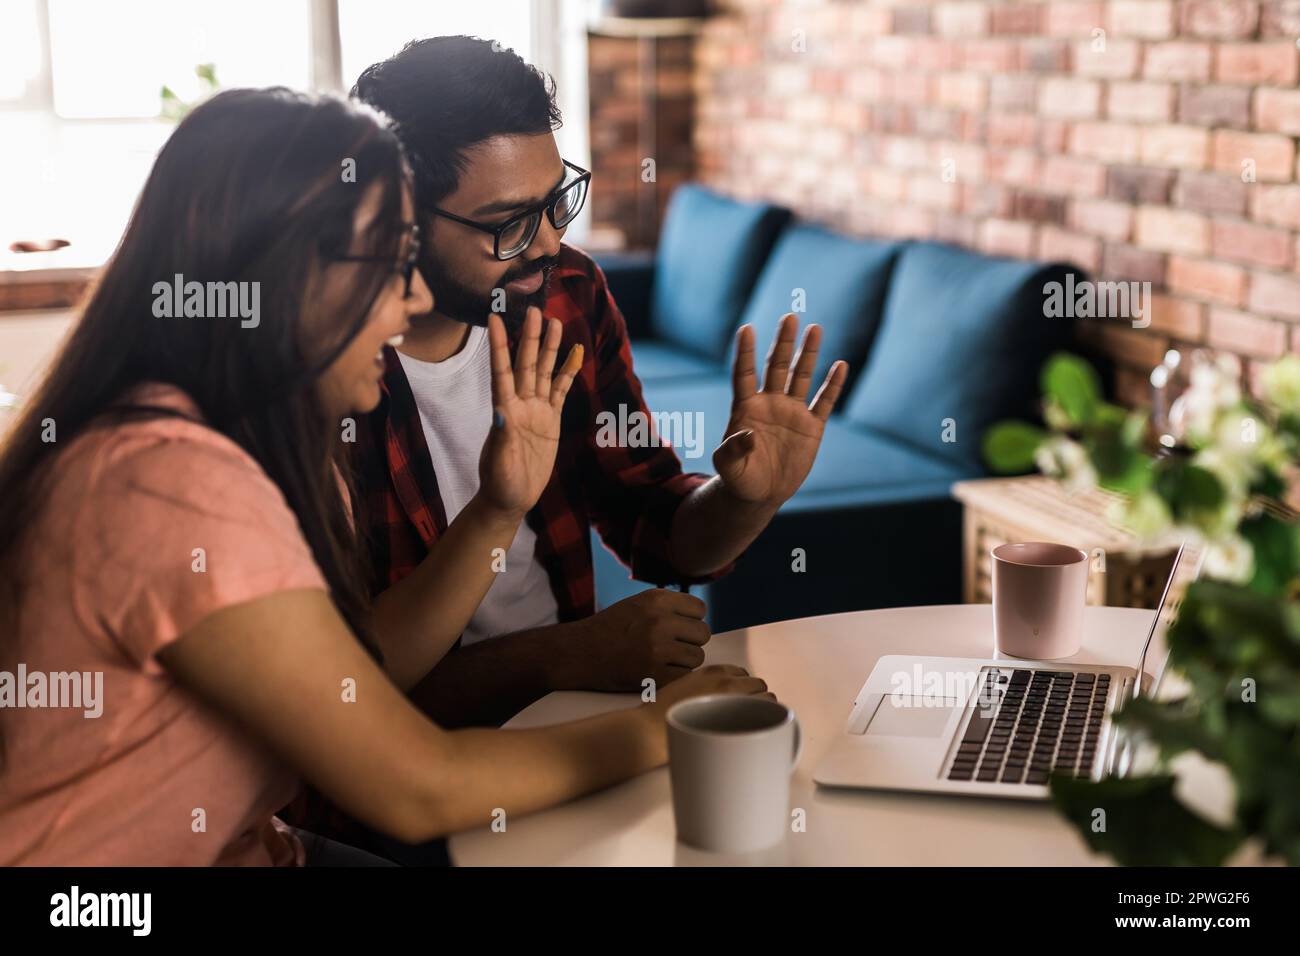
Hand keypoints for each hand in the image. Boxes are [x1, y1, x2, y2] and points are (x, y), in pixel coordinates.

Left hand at [477, 307, 581, 516]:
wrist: (511, 498)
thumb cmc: (500, 482)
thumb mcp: (499, 461)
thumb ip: (502, 436)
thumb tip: (500, 411)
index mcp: (504, 410)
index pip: (501, 371)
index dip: (499, 346)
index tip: (493, 319)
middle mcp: (519, 404)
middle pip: (526, 365)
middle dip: (530, 338)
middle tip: (534, 311)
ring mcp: (536, 410)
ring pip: (544, 372)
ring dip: (549, 348)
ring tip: (555, 322)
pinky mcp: (550, 419)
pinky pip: (560, 390)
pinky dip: (567, 372)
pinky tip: (574, 353)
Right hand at [557, 589, 713, 691]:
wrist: (578, 653)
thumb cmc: (609, 629)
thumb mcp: (637, 604)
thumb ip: (668, 607)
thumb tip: (701, 619)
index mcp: (656, 600)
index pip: (700, 609)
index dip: (691, 620)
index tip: (679, 628)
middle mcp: (659, 621)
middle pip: (702, 633)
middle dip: (690, 641)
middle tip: (671, 647)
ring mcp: (657, 648)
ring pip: (696, 656)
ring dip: (684, 661)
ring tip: (662, 660)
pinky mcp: (653, 674)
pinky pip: (684, 676)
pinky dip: (675, 677)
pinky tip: (658, 672)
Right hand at [645, 663, 772, 720]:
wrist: (650, 730)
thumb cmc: (660, 714)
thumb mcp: (682, 687)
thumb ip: (702, 689)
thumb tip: (714, 701)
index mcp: (712, 672)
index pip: (743, 674)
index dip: (744, 688)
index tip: (739, 702)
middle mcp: (727, 681)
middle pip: (759, 685)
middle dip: (757, 699)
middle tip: (749, 717)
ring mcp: (735, 699)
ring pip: (769, 698)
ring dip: (766, 710)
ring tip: (755, 727)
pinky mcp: (739, 718)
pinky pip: (768, 715)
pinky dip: (768, 722)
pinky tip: (759, 733)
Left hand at [714, 315, 846, 506]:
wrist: (761, 494)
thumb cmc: (739, 479)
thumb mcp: (729, 469)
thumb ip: (731, 451)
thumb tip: (746, 434)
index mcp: (746, 409)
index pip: (744, 375)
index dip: (744, 353)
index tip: (746, 329)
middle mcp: (769, 404)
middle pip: (776, 367)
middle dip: (783, 342)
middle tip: (790, 316)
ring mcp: (791, 413)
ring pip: (801, 377)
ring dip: (807, 354)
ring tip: (815, 328)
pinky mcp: (811, 427)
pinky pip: (824, 402)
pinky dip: (833, 385)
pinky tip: (841, 365)